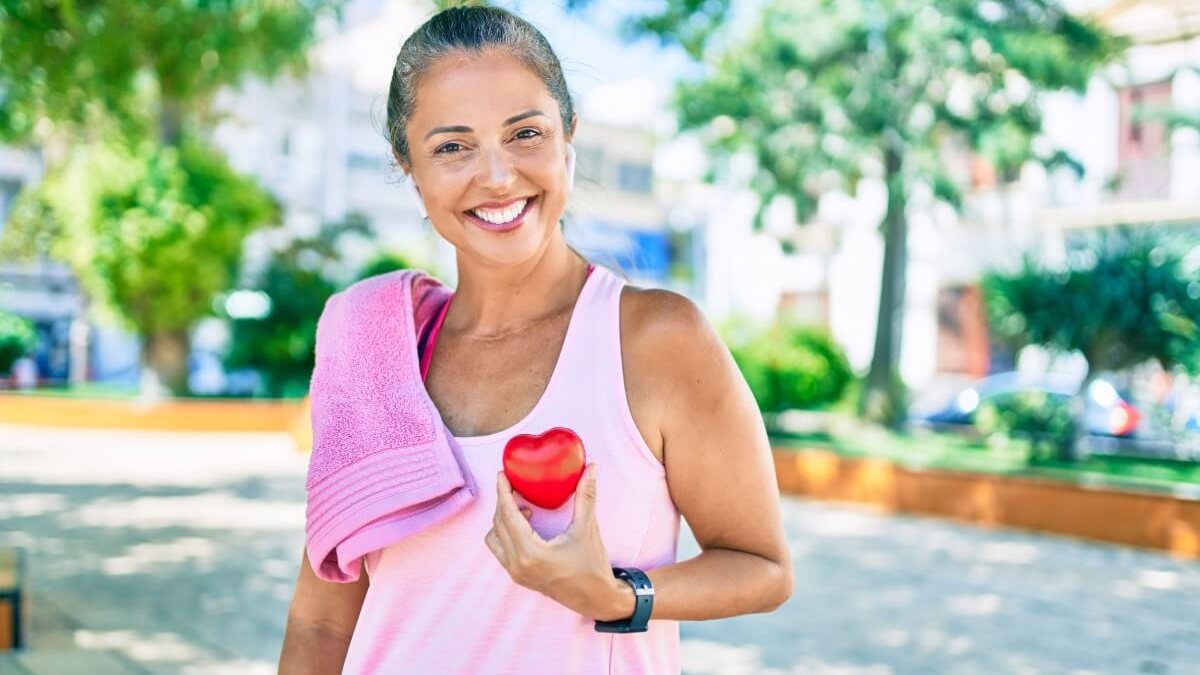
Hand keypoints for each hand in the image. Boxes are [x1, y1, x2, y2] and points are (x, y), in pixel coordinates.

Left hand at [484, 464, 634, 620]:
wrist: (596, 599)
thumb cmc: (593, 566)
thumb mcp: (588, 529)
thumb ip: (586, 497)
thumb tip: (592, 468)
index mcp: (532, 553)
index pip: (508, 516)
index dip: (503, 492)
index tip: (501, 474)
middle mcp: (518, 565)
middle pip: (498, 524)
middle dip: (503, 502)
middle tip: (514, 485)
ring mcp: (516, 573)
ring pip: (494, 538)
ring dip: (503, 520)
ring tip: (525, 509)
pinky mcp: (518, 577)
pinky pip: (501, 550)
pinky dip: (506, 533)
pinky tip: (528, 526)